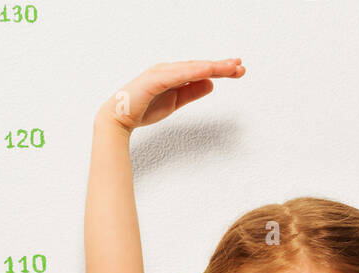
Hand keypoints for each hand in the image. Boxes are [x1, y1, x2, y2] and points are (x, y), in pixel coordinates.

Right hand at [99, 59, 244, 131]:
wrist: (118, 118)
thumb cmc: (142, 109)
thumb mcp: (175, 102)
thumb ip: (192, 93)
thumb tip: (211, 85)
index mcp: (173, 74)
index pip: (200, 71)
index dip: (219, 70)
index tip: (237, 70)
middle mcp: (168, 69)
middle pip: (199, 66)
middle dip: (221, 66)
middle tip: (240, 66)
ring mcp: (162, 72)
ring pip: (192, 68)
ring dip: (212, 66)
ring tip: (230, 68)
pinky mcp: (155, 79)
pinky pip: (179, 74)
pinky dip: (194, 71)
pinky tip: (208, 70)